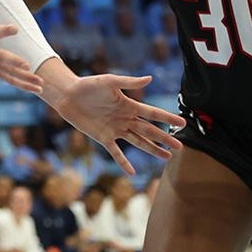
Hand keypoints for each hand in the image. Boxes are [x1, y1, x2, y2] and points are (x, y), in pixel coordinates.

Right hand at [0, 0, 42, 93]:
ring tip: (41, 85)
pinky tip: (37, 90)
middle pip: (0, 58)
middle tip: (27, 65)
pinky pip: (9, 80)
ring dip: (24, 80)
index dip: (3, 30)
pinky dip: (23, 85)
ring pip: (8, 74)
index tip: (15, 28)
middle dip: (14, 63)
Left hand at [49, 72, 183, 174]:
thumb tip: (150, 79)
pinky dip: (124, 162)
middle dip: (164, 139)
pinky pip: (115, 153)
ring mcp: (115, 129)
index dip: (167, 118)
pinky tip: (132, 172)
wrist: (69, 95)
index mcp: (129, 105)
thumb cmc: (89, 85)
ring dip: (152, 150)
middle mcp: (125, 119)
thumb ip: (129, 82)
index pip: (153, 113)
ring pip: (138, 142)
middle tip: (180, 148)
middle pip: (149, 131)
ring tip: (167, 157)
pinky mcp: (103, 138)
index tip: (182, 123)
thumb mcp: (109, 81)